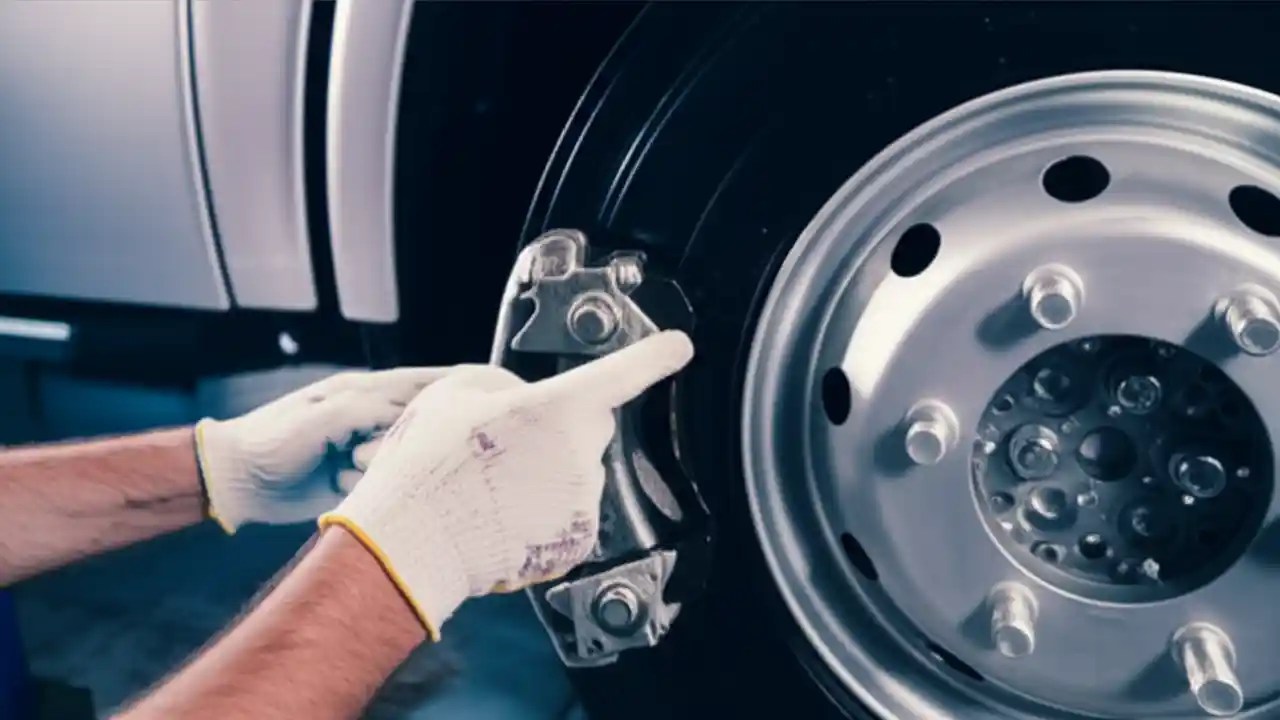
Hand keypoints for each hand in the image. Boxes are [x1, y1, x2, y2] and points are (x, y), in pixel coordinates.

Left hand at [196, 368, 451, 532]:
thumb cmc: (270, 440)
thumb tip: (407, 415)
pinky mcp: (358, 481)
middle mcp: (370, 420)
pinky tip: (338, 486)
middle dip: (412, 441)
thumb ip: (365, 412)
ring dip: (382, 469)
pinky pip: (384, 487)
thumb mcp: (319, 419)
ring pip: (404, 460)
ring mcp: (365, 450)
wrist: (234, 480)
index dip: (453, 384)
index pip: (420, 384)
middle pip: (420, 426)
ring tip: (342, 466)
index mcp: (363, 393)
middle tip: (368, 450)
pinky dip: (368, 490)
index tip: (489, 386)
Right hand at [319, 330, 694, 638]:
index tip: (678, 346)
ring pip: (578, 473)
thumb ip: (502, 385)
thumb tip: (521, 399)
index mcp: (559, 407)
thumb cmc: (428, 465)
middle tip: (509, 444)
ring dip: (549, 475)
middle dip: (561, 429)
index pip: (623, 373)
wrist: (413, 543)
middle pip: (589, 427)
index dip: (655, 356)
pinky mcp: (577, 542)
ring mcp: (583, 501)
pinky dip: (546, 515)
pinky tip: (504, 517)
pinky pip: (571, 515)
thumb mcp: (453, 393)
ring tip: (493, 489)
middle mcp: (582, 454)